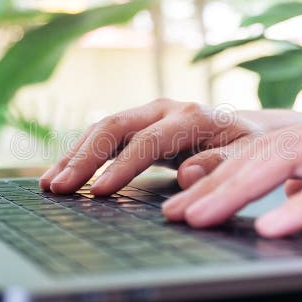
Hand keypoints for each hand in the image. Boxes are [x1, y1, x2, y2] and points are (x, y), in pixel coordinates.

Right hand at [40, 98, 268, 194]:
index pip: (148, 141)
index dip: (121, 167)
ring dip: (74, 155)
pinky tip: (62, 174)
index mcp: (193, 117)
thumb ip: (221, 167)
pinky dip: (81, 154)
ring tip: (50, 184)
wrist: (251, 131)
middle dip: (84, 158)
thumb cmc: (251, 150)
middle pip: (115, 127)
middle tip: (59, 188)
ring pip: (103, 129)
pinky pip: (104, 136)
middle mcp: (166, 109)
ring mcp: (150, 114)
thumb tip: (189, 175)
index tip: (98, 193)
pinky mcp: (140, 125)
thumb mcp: (249, 160)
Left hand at [161, 104, 301, 236]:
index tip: (184, 194)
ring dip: (240, 189)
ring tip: (202, 218)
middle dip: (216, 181)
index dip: (222, 169)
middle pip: (267, 148)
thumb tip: (285, 195)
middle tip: (175, 213)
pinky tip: (273, 226)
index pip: (269, 146)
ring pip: (292, 156)